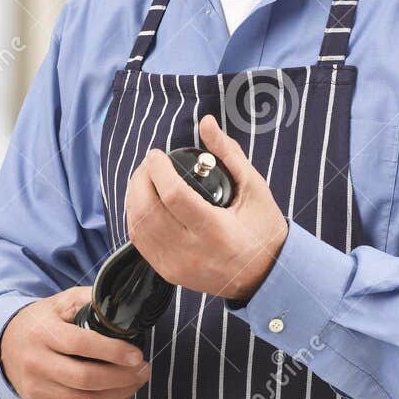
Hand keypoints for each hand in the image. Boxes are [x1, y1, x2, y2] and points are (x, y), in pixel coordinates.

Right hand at [0, 286, 150, 398]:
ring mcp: (36, 388)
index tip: (137, 354)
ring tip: (136, 382)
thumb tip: (126, 306)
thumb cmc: (42, 322)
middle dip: (122, 377)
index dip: (112, 351)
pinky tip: (121, 395)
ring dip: (118, 395)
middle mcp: (35, 363)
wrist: (6, 345)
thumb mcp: (62, 302)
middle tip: (144, 370)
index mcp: (41, 332)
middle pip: (85, 378)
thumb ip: (91, 300)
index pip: (80, 344)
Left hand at [124, 115, 288, 303]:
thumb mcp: (254, 188)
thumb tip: (206, 123)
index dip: (158, 169)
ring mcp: (176, 266)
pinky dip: (135, 216)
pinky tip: (143, 201)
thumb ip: (228, 154)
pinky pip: (139, 242)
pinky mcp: (167, 272)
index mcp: (216, 230)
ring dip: (133, 196)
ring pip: (138, 226)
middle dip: (141, 179)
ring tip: (144, 178)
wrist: (265, 276)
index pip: (173, 195)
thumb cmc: (263, 230)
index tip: (157, 154)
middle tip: (149, 163)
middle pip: (148, 210)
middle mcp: (192, 252)